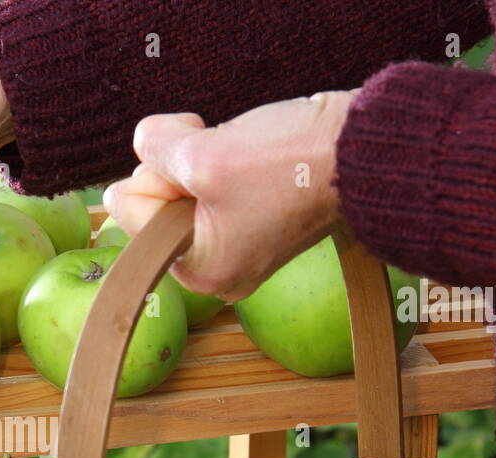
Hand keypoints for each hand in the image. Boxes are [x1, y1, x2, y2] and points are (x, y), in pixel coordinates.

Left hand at [104, 91, 356, 300]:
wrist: (365, 152)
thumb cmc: (291, 162)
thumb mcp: (203, 153)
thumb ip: (152, 148)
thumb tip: (143, 148)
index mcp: (200, 271)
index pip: (129, 206)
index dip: (156, 167)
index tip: (200, 158)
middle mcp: (217, 272)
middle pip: (155, 202)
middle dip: (179, 166)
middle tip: (227, 156)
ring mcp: (238, 249)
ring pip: (183, 191)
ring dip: (203, 159)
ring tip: (246, 156)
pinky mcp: (255, 224)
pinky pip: (213, 190)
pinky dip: (224, 163)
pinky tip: (253, 157)